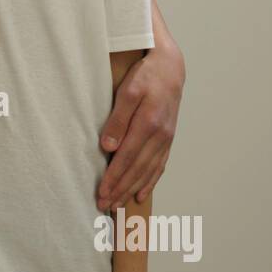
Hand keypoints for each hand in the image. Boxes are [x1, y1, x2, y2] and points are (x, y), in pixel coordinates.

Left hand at [97, 46, 183, 210]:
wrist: (170, 66)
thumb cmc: (146, 75)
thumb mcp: (127, 91)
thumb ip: (118, 120)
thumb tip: (109, 147)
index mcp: (149, 124)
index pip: (127, 158)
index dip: (114, 178)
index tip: (101, 193)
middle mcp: (160, 135)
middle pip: (137, 170)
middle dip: (120, 190)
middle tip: (104, 206)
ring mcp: (166, 138)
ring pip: (148, 171)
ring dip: (132, 190)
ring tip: (118, 205)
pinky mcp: (168, 138)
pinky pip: (159, 165)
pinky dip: (150, 182)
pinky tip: (140, 194)